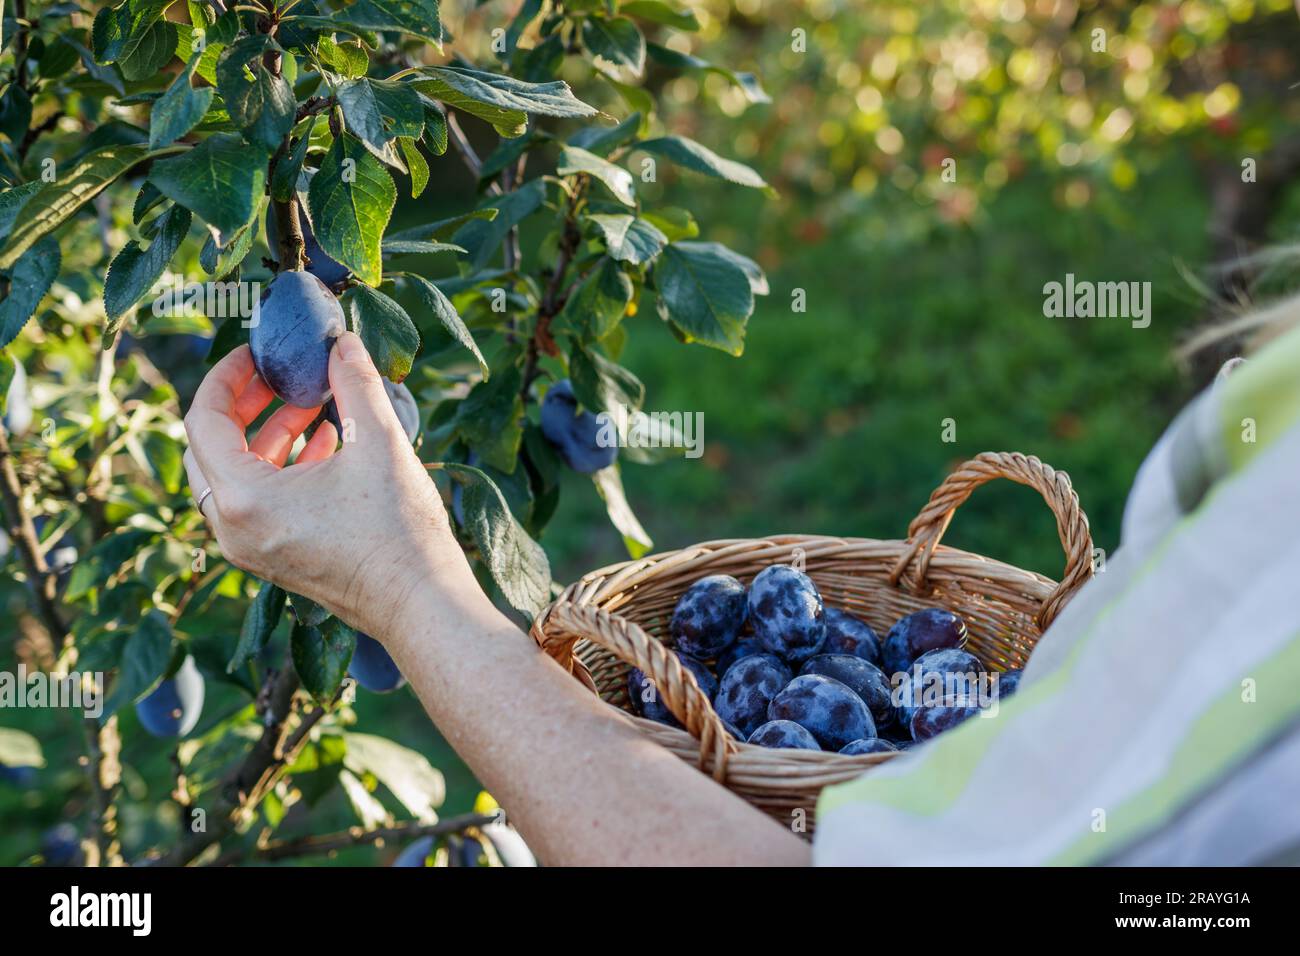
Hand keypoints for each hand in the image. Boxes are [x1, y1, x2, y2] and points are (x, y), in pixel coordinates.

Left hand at [182, 333, 479, 640]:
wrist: (420, 603)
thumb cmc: (399, 531)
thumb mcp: (379, 442)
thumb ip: (356, 382)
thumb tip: (342, 341)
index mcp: (245, 498)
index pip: (204, 420)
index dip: (226, 377)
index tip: (256, 353)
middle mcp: (234, 528)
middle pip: (211, 449)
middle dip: (245, 406)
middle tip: (280, 376)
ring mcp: (251, 549)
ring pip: (234, 477)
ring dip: (267, 436)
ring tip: (313, 407)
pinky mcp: (273, 559)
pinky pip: (256, 503)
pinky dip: (279, 468)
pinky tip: (327, 444)